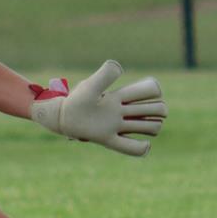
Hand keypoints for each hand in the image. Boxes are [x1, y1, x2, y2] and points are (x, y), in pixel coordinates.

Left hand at [29, 60, 166, 156]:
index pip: (150, 90)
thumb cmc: (76, 98)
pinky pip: (130, 147)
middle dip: (156, 109)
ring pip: (150, 126)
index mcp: (121, 97)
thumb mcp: (91, 85)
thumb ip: (105, 75)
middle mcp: (123, 111)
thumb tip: (121, 69)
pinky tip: (144, 145)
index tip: (137, 92)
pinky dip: (141, 148)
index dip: (152, 90)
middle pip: (155, 109)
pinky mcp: (108, 140)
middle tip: (139, 111)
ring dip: (151, 126)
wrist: (60, 116)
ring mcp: (118, 126)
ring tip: (139, 125)